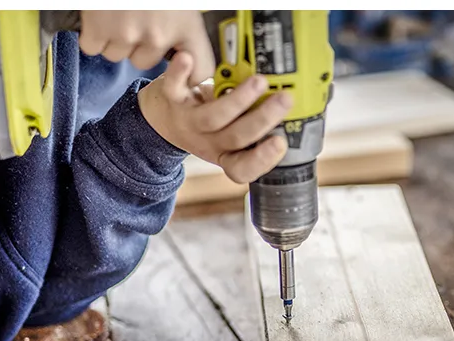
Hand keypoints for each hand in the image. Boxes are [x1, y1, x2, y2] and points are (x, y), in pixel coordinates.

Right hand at [78, 10, 214, 85]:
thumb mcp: (181, 2)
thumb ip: (183, 25)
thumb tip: (186, 50)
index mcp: (187, 25)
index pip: (201, 72)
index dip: (189, 75)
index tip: (180, 69)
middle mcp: (160, 36)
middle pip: (144, 62)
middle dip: (137, 44)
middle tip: (135, 16)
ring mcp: (128, 35)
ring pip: (117, 55)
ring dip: (114, 38)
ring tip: (118, 11)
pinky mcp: (100, 31)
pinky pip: (93, 47)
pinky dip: (92, 33)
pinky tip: (101, 15)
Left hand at [140, 52, 291, 183]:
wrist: (161, 117)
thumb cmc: (207, 121)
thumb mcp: (232, 129)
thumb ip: (255, 122)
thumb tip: (292, 106)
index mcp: (225, 154)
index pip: (242, 168)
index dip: (262, 160)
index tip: (281, 141)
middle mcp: (207, 142)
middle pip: (235, 138)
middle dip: (263, 120)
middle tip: (285, 99)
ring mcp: (188, 121)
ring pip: (213, 117)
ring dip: (238, 100)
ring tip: (259, 82)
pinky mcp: (171, 97)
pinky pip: (174, 86)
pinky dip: (180, 72)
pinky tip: (189, 59)